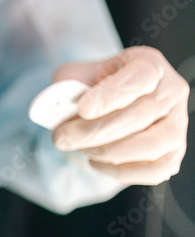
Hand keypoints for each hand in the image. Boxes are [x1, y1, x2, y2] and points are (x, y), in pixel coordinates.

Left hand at [51, 46, 188, 184]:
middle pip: (139, 115)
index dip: (110, 96)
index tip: (82, 109)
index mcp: (149, 64)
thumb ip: (67, 87)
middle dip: (94, 131)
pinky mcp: (174, 153)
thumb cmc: (90, 87)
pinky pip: (156, 170)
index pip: (139, 78)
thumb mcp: (75, 76)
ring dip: (108, 151)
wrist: (104, 105)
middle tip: (61, 137)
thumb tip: (59, 108)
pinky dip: (122, 171)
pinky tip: (96, 162)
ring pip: (151, 145)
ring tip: (79, 148)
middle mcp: (171, 91)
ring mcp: (177, 124)